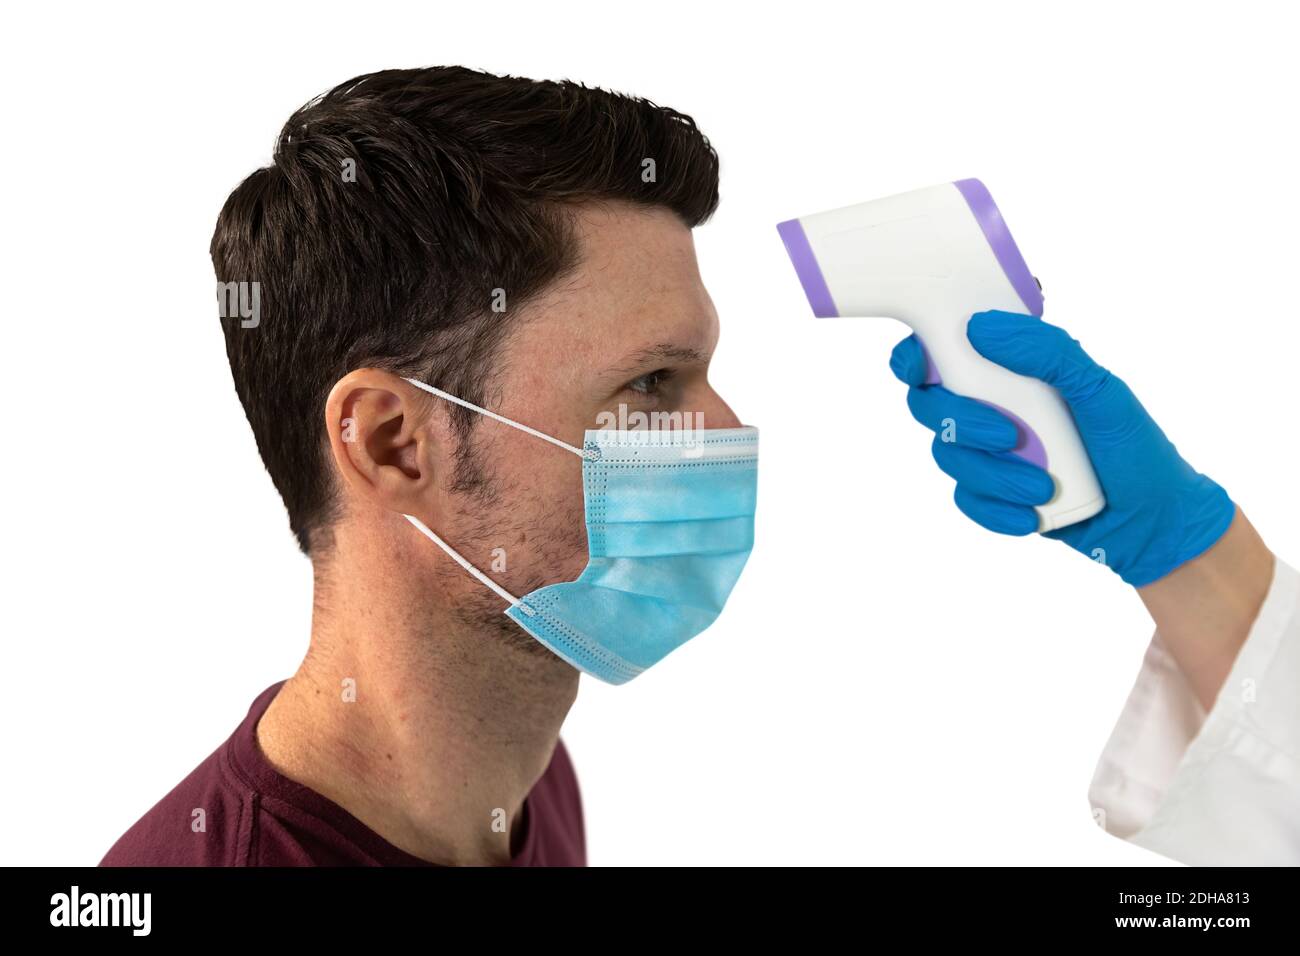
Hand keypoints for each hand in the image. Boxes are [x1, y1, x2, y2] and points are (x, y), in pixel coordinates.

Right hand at [888, 310, 1235, 586]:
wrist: (1151, 522)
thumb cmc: (1132, 447)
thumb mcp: (1101, 390)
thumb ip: (1049, 353)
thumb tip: (981, 328)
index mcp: (1009, 370)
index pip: (939, 352)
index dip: (914, 358)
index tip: (924, 368)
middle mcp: (989, 405)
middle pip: (930, 405)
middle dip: (963, 423)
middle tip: (1009, 437)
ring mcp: (986, 451)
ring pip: (947, 455)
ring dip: (990, 474)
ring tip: (1039, 488)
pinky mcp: (989, 494)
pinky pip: (965, 499)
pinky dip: (995, 510)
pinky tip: (1030, 516)